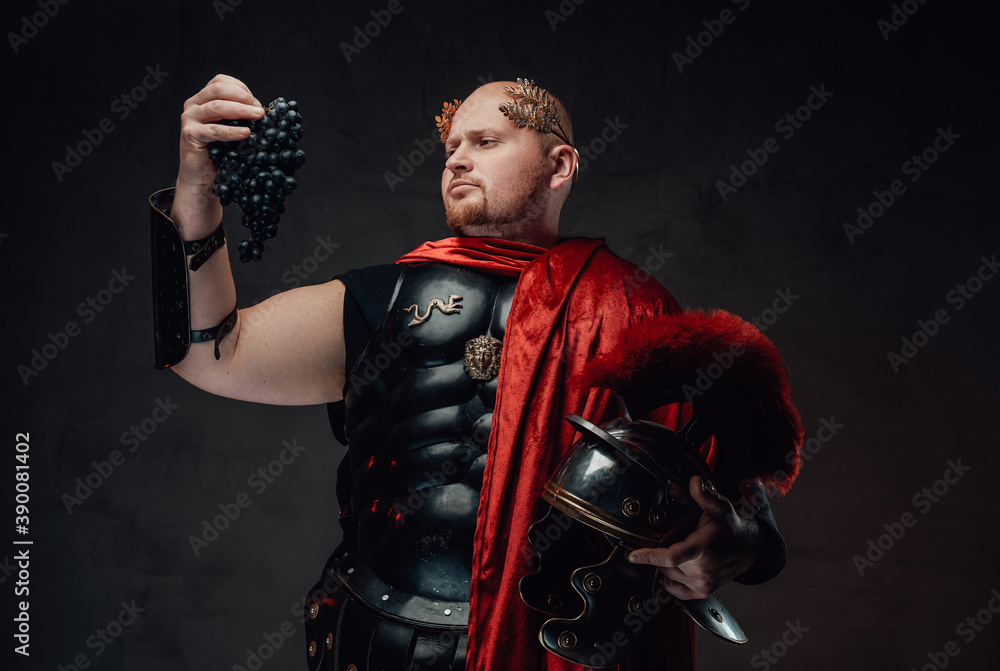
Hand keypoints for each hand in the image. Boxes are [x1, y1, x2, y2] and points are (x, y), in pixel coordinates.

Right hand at [173, 74, 264, 235]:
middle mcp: (194, 105)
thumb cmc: (220, 153)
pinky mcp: (190, 135)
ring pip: (217, 107)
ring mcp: (190, 119)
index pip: (221, 81)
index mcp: (203, 99)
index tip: (256, 101)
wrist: (202, 178)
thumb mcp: (232, 129)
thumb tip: (262, 110)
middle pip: (218, 90)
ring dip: (241, 111)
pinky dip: (232, 131)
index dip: (241, 88)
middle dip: (243, 97)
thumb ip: (240, 116)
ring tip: (258, 117)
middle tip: (260, 110)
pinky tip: (246, 134)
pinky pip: (214, 130)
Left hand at [627, 476, 760, 599]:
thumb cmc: (731, 527)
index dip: (650, 556)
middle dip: (663, 551)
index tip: (632, 555)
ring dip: (668, 565)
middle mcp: (702, 570)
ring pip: (668, 575)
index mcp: (703, 549)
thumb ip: (704, 495)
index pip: (672, 556)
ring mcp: (702, 584)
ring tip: (681, 550)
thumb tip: (694, 481)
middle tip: (675, 538)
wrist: (748, 548)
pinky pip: (675, 589)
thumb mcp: (719, 507)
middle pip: (665, 564)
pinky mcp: (702, 592)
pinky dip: (671, 579)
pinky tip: (679, 567)